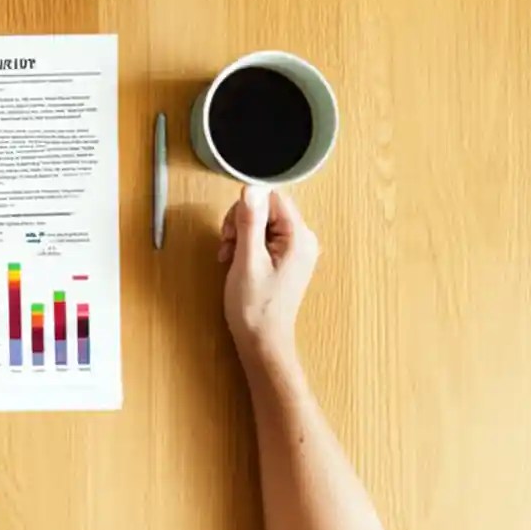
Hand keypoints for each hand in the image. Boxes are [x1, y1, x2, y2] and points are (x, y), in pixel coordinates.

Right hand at [219, 186, 319, 356]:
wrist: (262, 341)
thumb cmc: (255, 307)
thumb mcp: (247, 260)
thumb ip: (249, 222)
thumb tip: (251, 188)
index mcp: (299, 237)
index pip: (272, 198)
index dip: (247, 208)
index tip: (231, 230)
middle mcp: (303, 240)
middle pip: (267, 209)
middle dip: (241, 222)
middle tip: (227, 244)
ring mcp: (296, 251)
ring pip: (263, 223)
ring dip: (241, 234)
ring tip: (229, 256)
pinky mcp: (286, 260)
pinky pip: (265, 238)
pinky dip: (247, 245)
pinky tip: (236, 260)